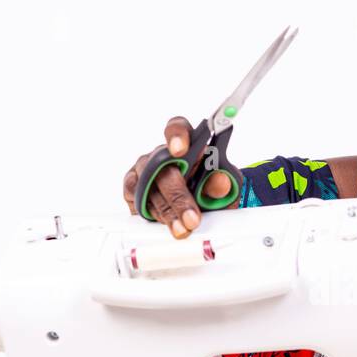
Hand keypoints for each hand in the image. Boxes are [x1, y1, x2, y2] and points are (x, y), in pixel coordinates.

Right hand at [122, 116, 235, 237]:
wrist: (198, 209)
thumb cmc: (209, 192)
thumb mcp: (224, 190)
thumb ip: (223, 185)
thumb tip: (220, 181)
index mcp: (188, 143)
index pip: (178, 128)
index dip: (177, 136)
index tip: (181, 150)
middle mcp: (162, 153)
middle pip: (162, 165)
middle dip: (178, 196)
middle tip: (192, 218)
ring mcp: (145, 168)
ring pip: (148, 185)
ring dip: (166, 211)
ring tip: (183, 229)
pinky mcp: (132, 186)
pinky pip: (135, 197)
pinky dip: (150, 213)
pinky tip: (164, 223)